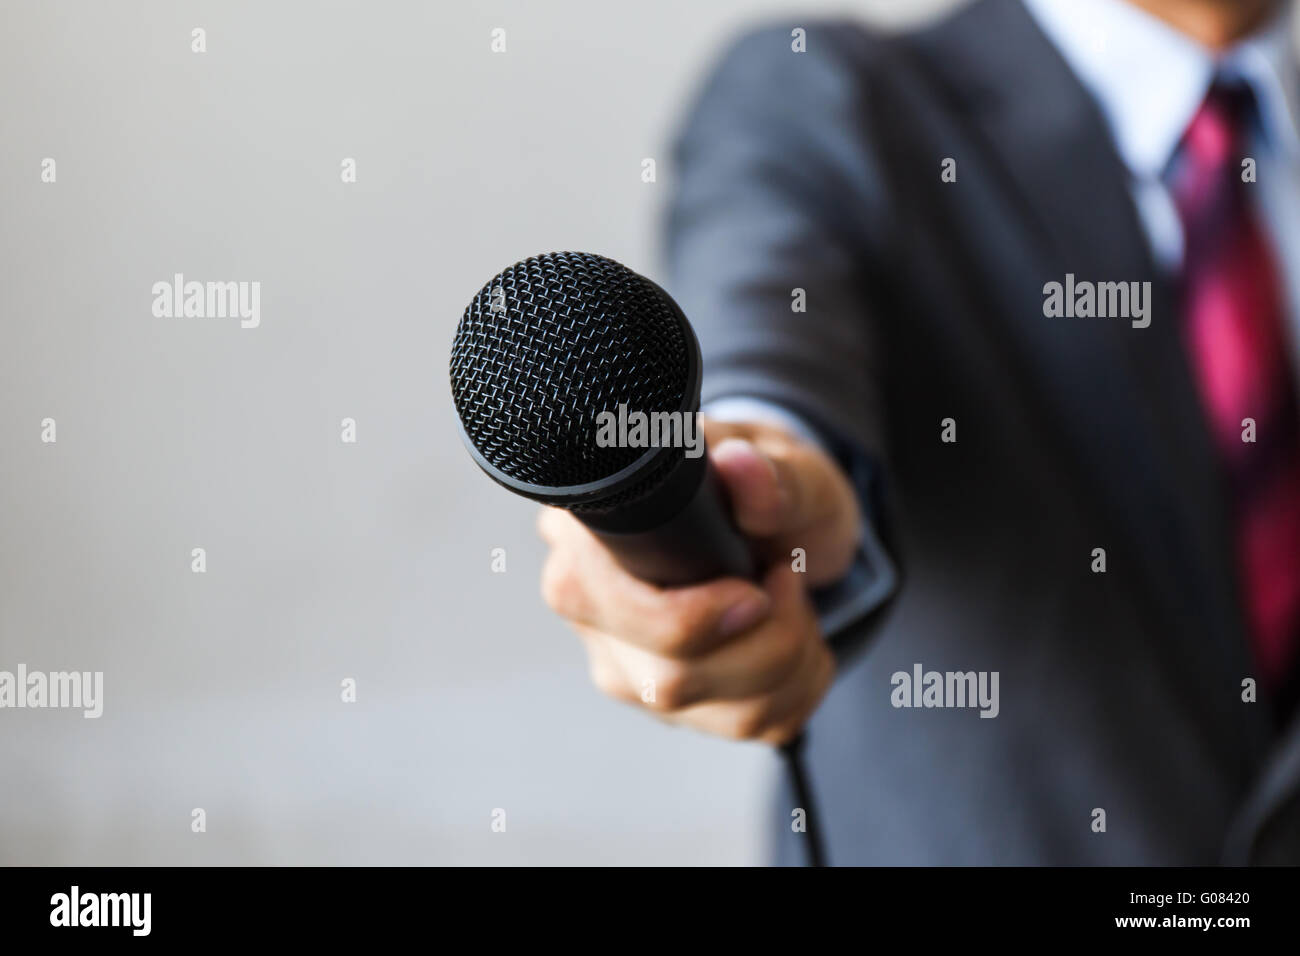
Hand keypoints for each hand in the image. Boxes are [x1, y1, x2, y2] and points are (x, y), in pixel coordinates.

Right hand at [537, 418, 861, 744]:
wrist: (785, 518)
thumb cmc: (765, 482)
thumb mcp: (784, 461)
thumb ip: (769, 471)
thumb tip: (742, 469)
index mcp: (587, 532)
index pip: (594, 599)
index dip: (686, 612)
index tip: (758, 584)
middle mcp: (589, 603)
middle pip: (665, 677)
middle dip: (764, 639)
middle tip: (787, 577)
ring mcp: (623, 661)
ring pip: (716, 710)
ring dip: (789, 662)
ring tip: (798, 601)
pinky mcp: (665, 700)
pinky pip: (743, 725)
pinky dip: (797, 688)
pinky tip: (797, 639)